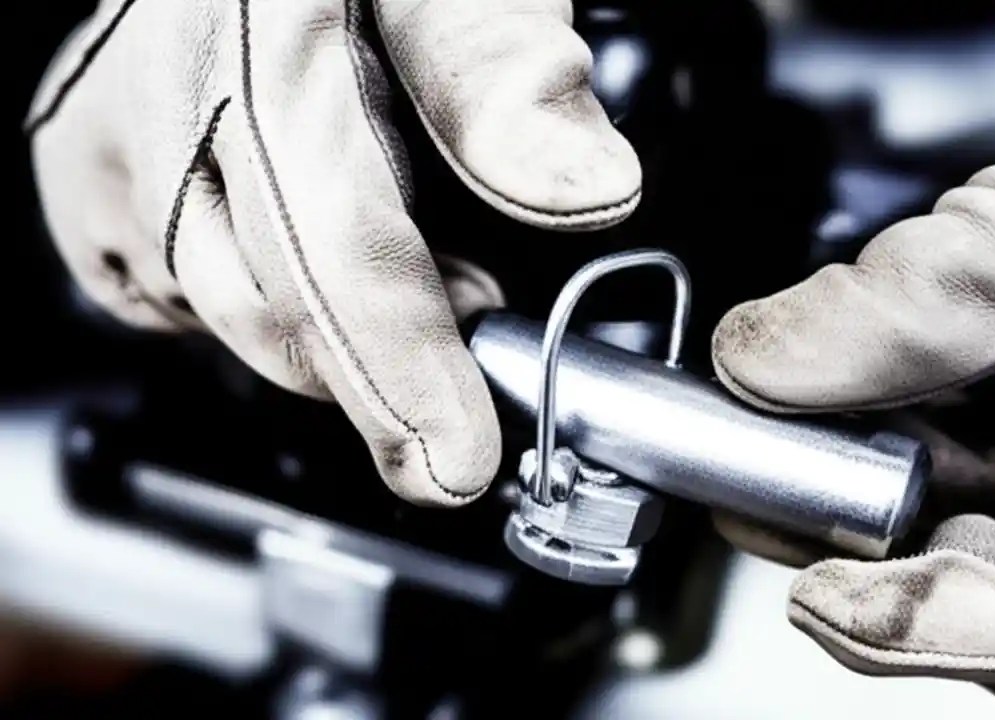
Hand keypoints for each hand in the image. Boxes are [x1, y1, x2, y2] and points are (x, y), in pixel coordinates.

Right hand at [26, 0, 638, 504]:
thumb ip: (508, 71)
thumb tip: (587, 193)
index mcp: (258, 31)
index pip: (332, 240)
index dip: (400, 368)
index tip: (454, 463)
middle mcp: (157, 88)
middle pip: (266, 304)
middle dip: (380, 372)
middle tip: (470, 332)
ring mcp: (106, 130)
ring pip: (221, 310)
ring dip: (327, 328)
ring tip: (402, 253)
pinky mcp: (82, 163)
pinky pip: (170, 292)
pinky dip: (258, 299)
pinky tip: (299, 244)